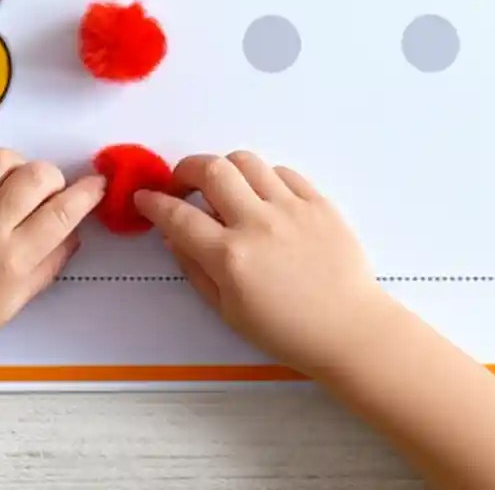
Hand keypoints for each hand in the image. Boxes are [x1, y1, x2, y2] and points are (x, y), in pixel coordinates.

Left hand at [0, 148, 105, 368]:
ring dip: (13, 164)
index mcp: (12, 262)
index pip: (64, 211)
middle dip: (51, 177)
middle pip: (36, 175)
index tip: (95, 185)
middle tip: (46, 190)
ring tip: (7, 182)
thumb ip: (46, 267)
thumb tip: (74, 232)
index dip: (87, 192)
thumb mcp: (10, 305)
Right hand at [134, 152, 386, 376]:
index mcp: (230, 257)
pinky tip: (263, 198)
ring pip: (246, 162)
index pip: (178, 215)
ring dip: (226, 169)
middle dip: (186, 169)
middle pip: (211, 170)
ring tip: (225, 189)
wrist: (349, 330)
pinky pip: (283, 173)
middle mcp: (257, 224)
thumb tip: (174, 237)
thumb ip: (196, 270)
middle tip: (183, 184)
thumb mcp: (228, 311)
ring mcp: (291, 209)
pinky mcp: (319, 203)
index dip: (153, 202)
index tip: (145, 198)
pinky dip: (264, 179)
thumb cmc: (287, 331)